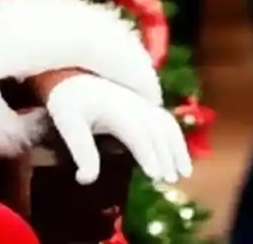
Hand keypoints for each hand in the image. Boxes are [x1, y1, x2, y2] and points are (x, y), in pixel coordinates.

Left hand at [44, 75, 191, 185]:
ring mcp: (141, 102)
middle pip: (157, 132)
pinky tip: (179, 155)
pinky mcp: (143, 103)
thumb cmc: (67, 98)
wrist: (72, 71)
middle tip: (170, 181)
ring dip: (178, 148)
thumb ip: (80, 150)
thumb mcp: (68, 123)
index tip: (155, 176)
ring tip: (185, 173)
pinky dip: (176, 137)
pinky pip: (166, 120)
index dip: (148, 155)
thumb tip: (86, 179)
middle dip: (167, 156)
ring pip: (168, 125)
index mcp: (116, 109)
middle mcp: (133, 104)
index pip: (138, 134)